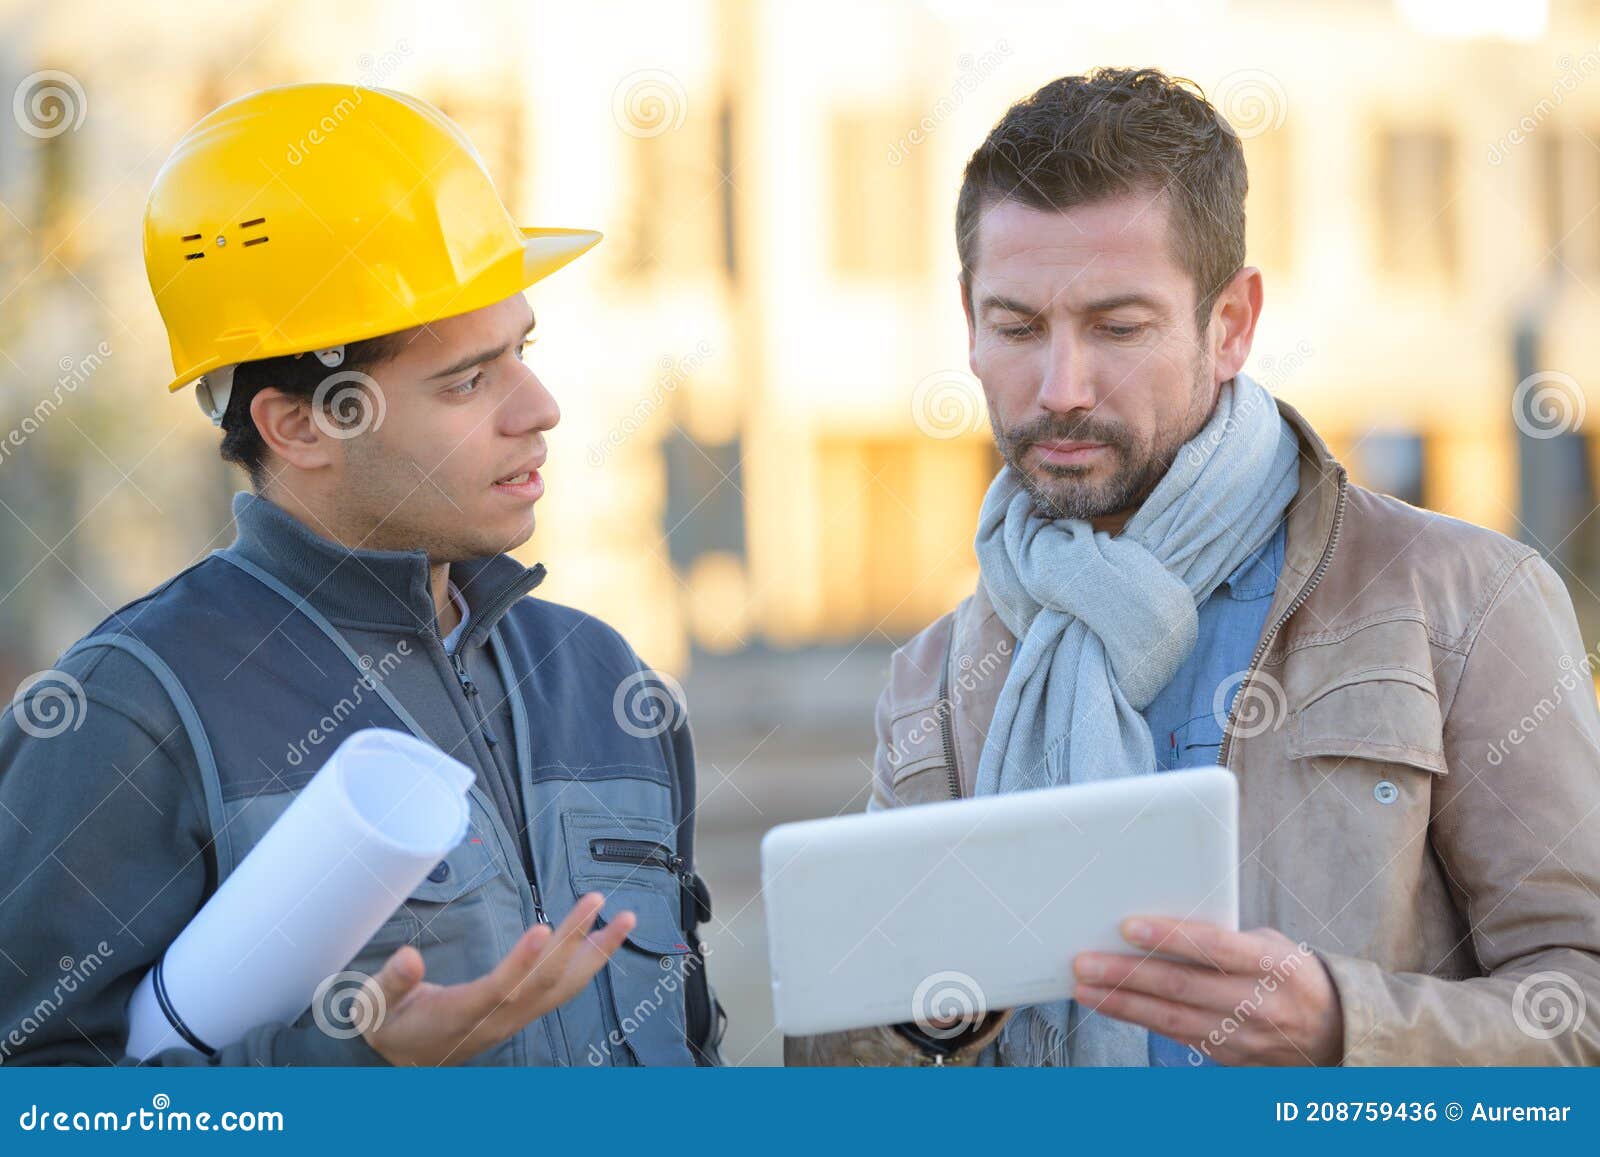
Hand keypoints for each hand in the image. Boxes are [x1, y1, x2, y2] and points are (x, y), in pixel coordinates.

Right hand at [360, 892, 634, 1065]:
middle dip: (575, 940)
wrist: (402, 1064)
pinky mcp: (521, 1012)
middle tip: (597, 900)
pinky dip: (588, 963)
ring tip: (624, 920)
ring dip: (596, 952)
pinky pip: (563, 990)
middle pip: (544, 981)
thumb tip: (408, 957)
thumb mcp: (376, 1007)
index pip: (500, 987)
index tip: (544, 930)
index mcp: (463, 1014)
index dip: (523, 961)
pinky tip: (604, 942)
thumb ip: (392, 982)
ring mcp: (515, 1017)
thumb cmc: (391, 1029)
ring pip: (564, 987)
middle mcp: (498, 1017)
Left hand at [1071, 917, 1343, 1065]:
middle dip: (1127, 974)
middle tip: (1085, 962)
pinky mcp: (1230, 1058)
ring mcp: (1242, 1036)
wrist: (1335, 1032)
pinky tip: (1112, 1006)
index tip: (1127, 925)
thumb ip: (1222, 937)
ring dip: (1122, 1003)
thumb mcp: (1269, 945)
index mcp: (1270, 963)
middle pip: (1181, 986)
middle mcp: (1256, 1003)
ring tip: (1085, 987)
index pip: (1213, 947)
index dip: (1169, 936)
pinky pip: (1178, 1036)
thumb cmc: (1288, 973)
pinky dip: (1141, 1020)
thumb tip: (1160, 924)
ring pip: (1171, 1019)